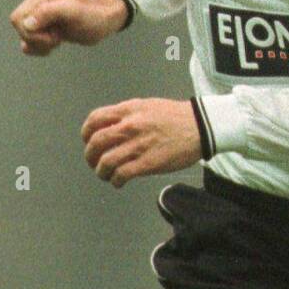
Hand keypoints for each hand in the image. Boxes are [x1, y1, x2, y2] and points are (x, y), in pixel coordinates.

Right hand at [10, 0, 127, 54]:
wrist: (105, 19)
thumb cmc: (92, 14)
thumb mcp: (73, 11)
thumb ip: (49, 12)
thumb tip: (27, 24)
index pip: (18, 19)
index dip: (34, 33)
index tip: (55, 34)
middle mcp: (35, 4)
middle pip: (19, 28)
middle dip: (37, 39)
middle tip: (57, 37)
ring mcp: (38, 16)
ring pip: (24, 37)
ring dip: (40, 44)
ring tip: (58, 38)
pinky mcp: (42, 27)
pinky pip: (29, 42)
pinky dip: (40, 47)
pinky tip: (55, 42)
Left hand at [82, 99, 201, 186]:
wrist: (201, 126)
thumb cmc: (176, 117)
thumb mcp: (148, 106)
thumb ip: (127, 114)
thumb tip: (110, 126)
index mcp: (129, 110)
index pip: (95, 120)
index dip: (86, 133)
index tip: (88, 142)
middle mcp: (130, 126)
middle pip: (96, 142)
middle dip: (90, 156)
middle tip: (94, 162)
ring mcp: (138, 145)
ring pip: (105, 162)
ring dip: (101, 172)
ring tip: (106, 175)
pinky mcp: (148, 163)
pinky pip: (121, 174)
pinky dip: (115, 180)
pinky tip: (119, 181)